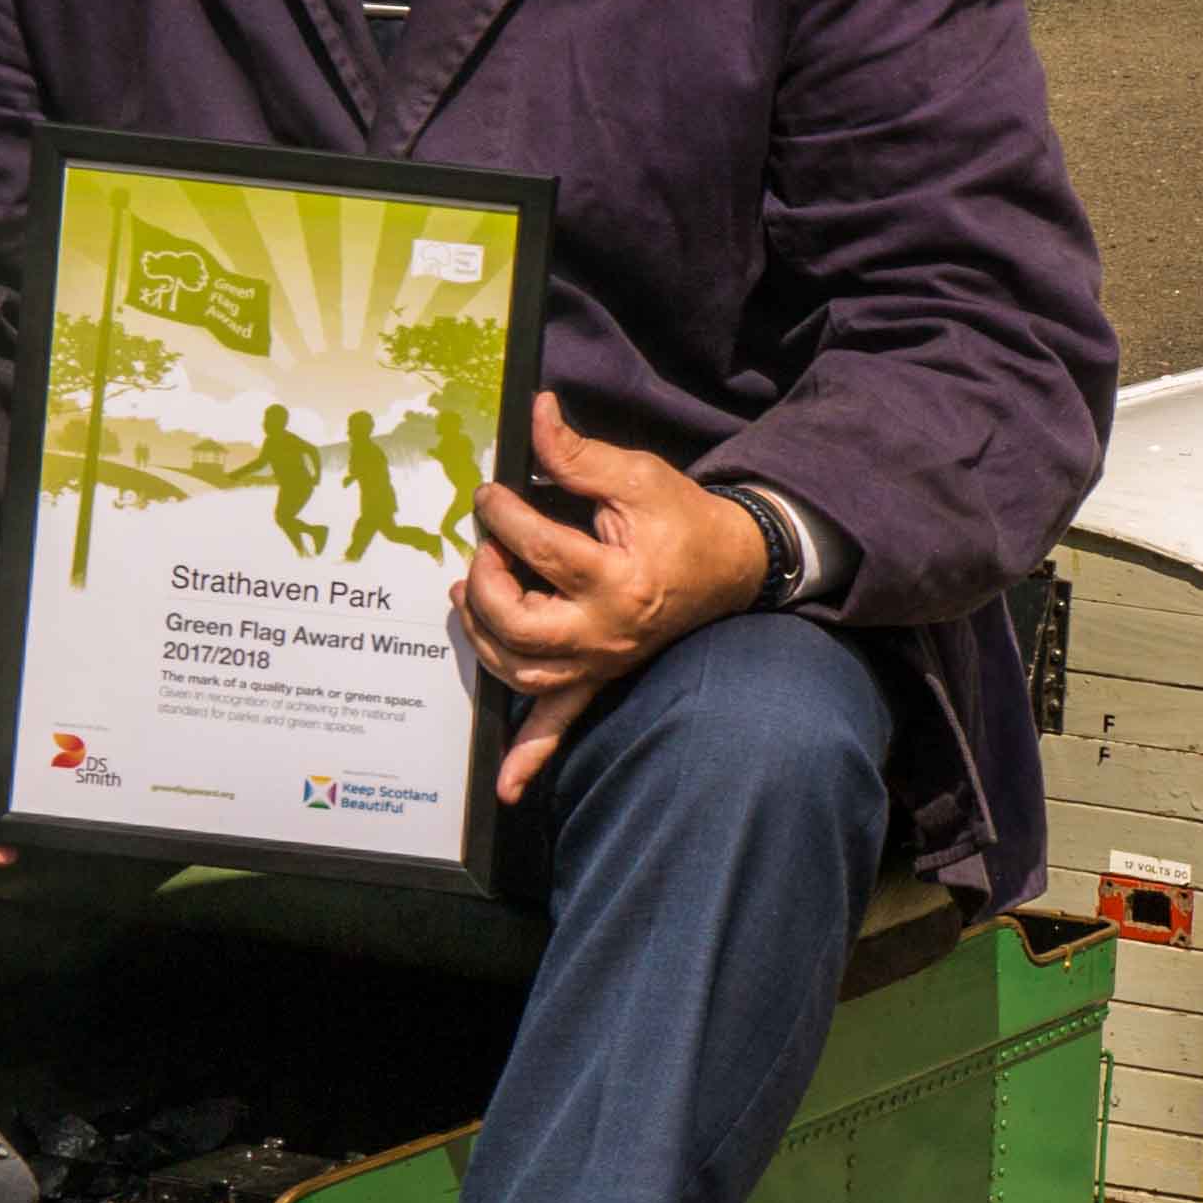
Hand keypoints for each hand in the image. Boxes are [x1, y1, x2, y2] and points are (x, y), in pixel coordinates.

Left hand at [464, 396, 776, 804]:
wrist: (732, 565)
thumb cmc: (683, 520)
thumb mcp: (638, 477)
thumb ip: (579, 454)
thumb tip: (536, 415)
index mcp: (617, 580)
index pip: (539, 549)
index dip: (502, 515)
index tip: (490, 493)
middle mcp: (606, 632)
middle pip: (517, 621)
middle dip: (485, 582)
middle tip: (483, 547)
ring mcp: (602, 662)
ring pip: (521, 670)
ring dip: (483, 636)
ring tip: (471, 594)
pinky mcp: (601, 677)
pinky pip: (565, 724)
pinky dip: (534, 756)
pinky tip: (509, 787)